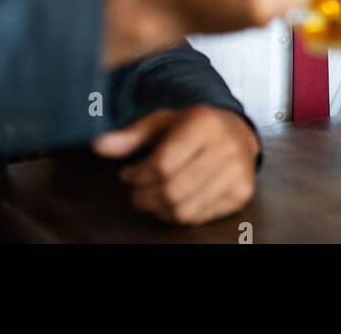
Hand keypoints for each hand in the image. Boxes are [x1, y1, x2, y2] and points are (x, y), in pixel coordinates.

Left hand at [93, 106, 258, 225]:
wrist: (238, 132)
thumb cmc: (193, 127)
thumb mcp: (162, 122)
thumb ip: (130, 135)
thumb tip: (98, 145)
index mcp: (204, 123)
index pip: (163, 163)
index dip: (139, 176)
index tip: (128, 175)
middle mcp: (226, 147)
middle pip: (172, 190)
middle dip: (145, 197)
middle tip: (137, 192)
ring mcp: (238, 172)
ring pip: (184, 209)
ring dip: (158, 209)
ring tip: (152, 197)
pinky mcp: (242, 193)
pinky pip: (199, 217)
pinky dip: (177, 215)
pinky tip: (171, 202)